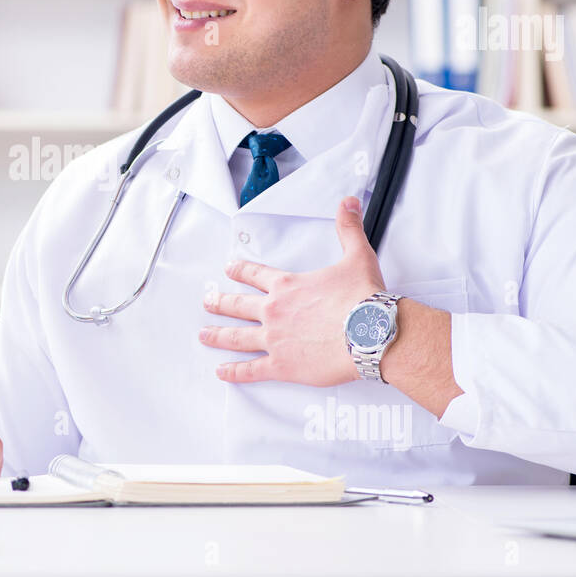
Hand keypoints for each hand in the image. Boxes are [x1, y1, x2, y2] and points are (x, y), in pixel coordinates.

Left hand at [199, 196, 385, 386]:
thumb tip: (349, 204)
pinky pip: (251, 370)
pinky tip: (222, 372)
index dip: (240, 270)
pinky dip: (235, 372)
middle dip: (220, 303)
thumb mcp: (357, 256)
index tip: (228, 268)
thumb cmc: (363, 300)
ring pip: (237, 337)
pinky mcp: (282, 365)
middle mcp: (274, 311)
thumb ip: (348, 229)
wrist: (371, 333)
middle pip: (238, 305)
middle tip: (208, 302)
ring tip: (204, 335)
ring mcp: (274, 339)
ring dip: (218, 336)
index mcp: (287, 286)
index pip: (255, 274)